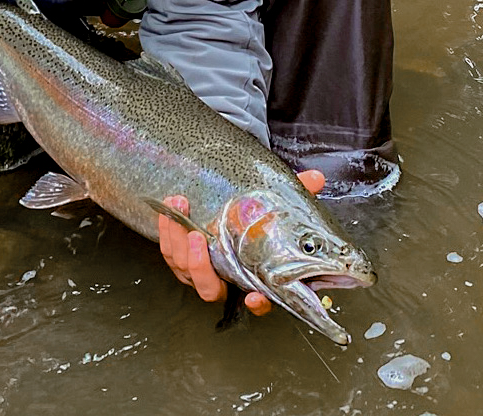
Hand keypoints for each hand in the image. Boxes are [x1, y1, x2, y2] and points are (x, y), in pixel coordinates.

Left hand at [156, 169, 326, 315]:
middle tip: (198, 236)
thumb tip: (316, 179)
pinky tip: (169, 210)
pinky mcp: (181, 258)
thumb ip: (298, 190)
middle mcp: (226, 279)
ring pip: (183, 269)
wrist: (229, 204)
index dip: (257, 303)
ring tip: (179, 207)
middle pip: (209, 288)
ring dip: (176, 240)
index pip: (259, 301)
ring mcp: (201, 270)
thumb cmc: (258, 213)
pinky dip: (166, 232)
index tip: (254, 296)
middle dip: (200, 266)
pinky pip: (168, 252)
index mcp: (254, 276)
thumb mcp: (279, 201)